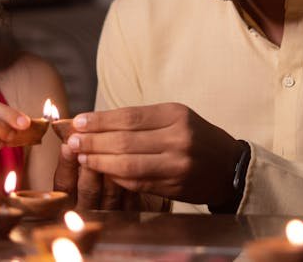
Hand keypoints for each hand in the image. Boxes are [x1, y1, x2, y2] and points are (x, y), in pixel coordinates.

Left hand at [64, 103, 240, 205]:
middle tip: (72, 140)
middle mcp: (178, 139)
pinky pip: (137, 182)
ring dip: (99, 161)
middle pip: (124, 140)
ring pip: (128, 164)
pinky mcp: (174, 186)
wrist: (229, 166)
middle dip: (93, 141)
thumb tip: (97, 121)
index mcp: (176, 115)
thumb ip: (141, 120)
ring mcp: (176, 165)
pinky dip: (116, 176)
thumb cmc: (196, 137)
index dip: (100, 120)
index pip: (129, 116)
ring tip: (82, 155)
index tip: (78, 121)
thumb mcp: (175, 117)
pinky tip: (102, 171)